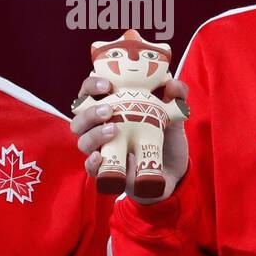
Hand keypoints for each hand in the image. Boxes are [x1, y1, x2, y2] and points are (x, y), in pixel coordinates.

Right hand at [69, 76, 189, 203]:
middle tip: (108, 109)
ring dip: (94, 134)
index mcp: (111, 108)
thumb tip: (173, 83)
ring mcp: (102, 150)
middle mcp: (101, 128)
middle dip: (89, 112)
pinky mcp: (106, 172)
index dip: (91, 86)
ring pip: (83, 142)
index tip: (106, 84)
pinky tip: (99, 157)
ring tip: (113, 130)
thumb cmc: (166, 137)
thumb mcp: (173, 115)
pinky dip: (91, 162)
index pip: (89, 93)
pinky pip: (90, 168)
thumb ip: (175, 96)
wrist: (174, 172)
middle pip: (79, 118)